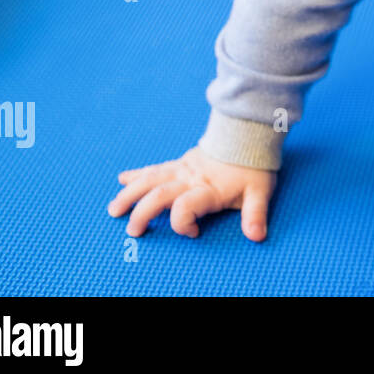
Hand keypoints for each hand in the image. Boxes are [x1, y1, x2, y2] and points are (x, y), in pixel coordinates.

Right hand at [107, 145, 276, 241]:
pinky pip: (155, 168)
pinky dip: (138, 174)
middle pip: (159, 194)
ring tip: (114, 209)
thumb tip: (256, 236)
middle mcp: (190, 179)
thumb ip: (255, 214)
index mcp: (208, 189)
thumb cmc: (254, 168)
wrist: (248, 136)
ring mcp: (182, 169)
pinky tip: (123, 179)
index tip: (195, 233)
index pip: (186, 207)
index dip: (184, 224)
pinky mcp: (180, 162)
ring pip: (150, 180)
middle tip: (133, 231)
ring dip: (130, 194)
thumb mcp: (260, 192)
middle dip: (142, 213)